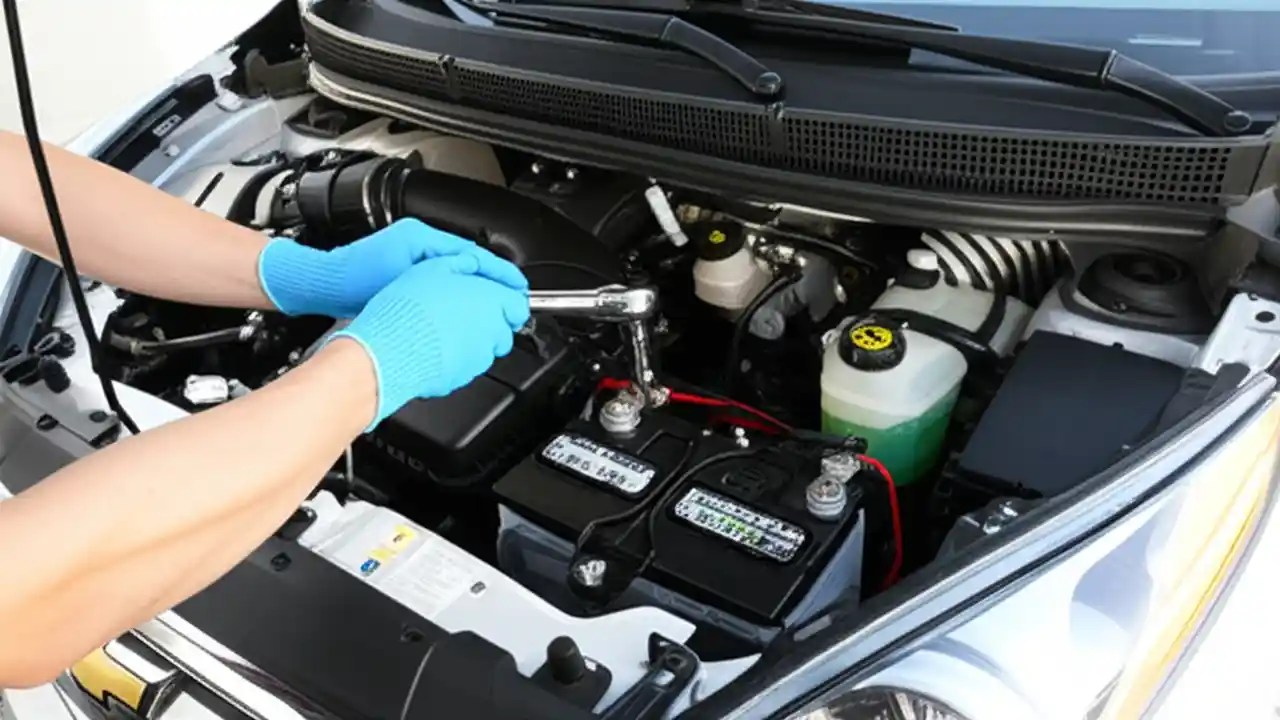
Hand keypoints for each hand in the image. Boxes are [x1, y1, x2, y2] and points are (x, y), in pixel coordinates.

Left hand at [257, 218, 527, 317]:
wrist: (326, 285)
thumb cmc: (357, 275)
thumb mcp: (407, 263)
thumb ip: (442, 263)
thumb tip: (472, 268)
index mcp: (424, 236)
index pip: (474, 253)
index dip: (499, 272)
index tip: (517, 287)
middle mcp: (420, 244)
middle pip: (470, 263)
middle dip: (492, 281)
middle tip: (512, 301)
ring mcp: (412, 262)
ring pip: (456, 276)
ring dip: (475, 290)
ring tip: (494, 307)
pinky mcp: (404, 279)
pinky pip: (441, 286)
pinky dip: (456, 296)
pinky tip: (462, 311)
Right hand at [330, 254, 530, 427]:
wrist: (387, 351)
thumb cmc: (407, 309)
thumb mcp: (434, 267)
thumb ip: (465, 265)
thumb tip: (473, 264)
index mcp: (492, 301)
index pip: (520, 304)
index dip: (507, 300)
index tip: (496, 298)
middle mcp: (492, 332)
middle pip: (503, 327)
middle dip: (487, 319)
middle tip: (459, 310)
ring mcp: (479, 358)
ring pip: (484, 347)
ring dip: (470, 337)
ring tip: (441, 327)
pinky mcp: (463, 377)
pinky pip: (464, 363)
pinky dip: (455, 355)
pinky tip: (433, 345)